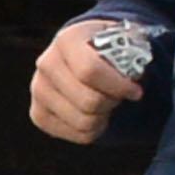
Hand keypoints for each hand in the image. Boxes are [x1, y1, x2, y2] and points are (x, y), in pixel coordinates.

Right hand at [26, 17, 139, 145]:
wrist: (82, 54)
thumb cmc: (108, 49)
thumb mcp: (121, 40)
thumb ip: (132, 52)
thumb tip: (136, 74)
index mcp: (67, 40)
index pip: (90, 71)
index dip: (119, 86)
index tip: (136, 91)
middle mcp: (47, 63)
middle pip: (88, 101)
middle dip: (112, 102)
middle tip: (118, 96)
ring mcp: (39, 89)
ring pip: (83, 121)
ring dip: (103, 117)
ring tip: (106, 105)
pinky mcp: (38, 113)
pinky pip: (76, 134)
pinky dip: (93, 130)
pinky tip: (96, 116)